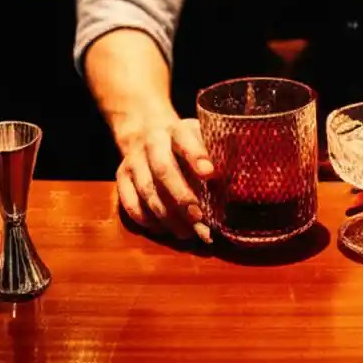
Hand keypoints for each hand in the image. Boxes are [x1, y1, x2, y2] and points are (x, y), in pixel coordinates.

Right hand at [116, 118, 215, 242]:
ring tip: (188, 232)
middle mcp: (151, 143)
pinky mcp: (121, 178)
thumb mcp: (202, 137)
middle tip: (199, 217)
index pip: (184, 139)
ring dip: (168, 216)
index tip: (210, 173)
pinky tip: (166, 229)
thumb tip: (242, 182)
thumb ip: (218, 154)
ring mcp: (133, 161)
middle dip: (182, 197)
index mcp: (176, 130)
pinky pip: (130, 204)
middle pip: (163, 170)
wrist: (145, 132)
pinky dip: (148, 220)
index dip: (196, 156)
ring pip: (147, 191)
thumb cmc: (185, 142)